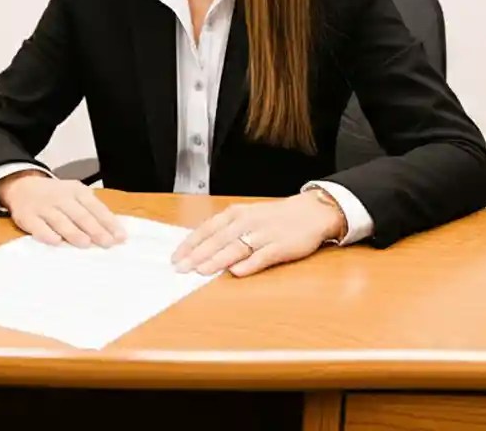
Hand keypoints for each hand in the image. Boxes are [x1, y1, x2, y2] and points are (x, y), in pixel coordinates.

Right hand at [0, 171, 126, 247]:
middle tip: (107, 243)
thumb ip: (92, 211)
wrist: (23, 186)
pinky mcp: (27, 217)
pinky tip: (56, 241)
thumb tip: (113, 232)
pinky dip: (47, 234)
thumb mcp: (76, 196)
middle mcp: (61, 197)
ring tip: (86, 243)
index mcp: (77, 191)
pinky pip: (38, 226)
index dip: (109, 223)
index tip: (120, 237)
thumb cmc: (56, 197)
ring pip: (61, 220)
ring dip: (73, 232)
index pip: (96, 207)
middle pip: (80, 215)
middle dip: (95, 229)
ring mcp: (43, 207)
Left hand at [171, 192, 345, 276]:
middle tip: (181, 268)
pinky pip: (262, 256)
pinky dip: (249, 264)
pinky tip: (235, 272)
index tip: (175, 257)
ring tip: (201, 271)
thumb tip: (199, 249)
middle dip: (197, 255)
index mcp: (236, 214)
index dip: (190, 244)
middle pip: (217, 240)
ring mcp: (264, 234)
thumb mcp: (246, 216)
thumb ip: (225, 232)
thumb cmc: (273, 217)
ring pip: (236, 248)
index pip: (207, 229)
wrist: (310, 212)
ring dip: (217, 260)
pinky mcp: (281, 246)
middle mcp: (247, 222)